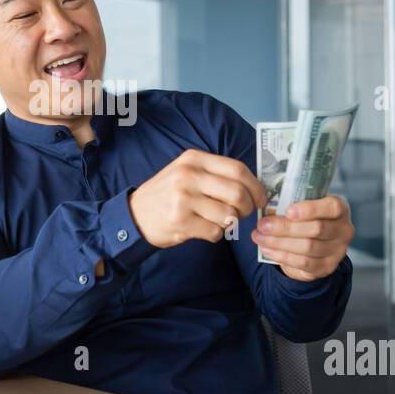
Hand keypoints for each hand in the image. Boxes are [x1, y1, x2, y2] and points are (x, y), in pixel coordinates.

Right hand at [128, 149, 266, 248]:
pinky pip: (215, 231)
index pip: (238, 169)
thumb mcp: (186, 172)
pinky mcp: (180, 221)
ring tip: (217, 221)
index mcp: (193, 159)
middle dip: (247, 207)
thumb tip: (253, 187)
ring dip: (229, 223)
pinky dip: (216, 234)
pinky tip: (203, 229)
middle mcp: (188, 175)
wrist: (134, 216)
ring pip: (228, 214)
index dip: (255, 186)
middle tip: (244, 213)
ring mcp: (183, 198)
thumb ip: (215, 174)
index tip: (260, 198)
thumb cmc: (167, 195)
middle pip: (237, 192)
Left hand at [251, 195, 353, 281]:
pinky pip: (303, 263)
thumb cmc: (306, 221)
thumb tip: (268, 210)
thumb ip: (292, 206)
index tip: (288, 211)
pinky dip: (282, 256)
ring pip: (308, 247)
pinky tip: (267, 250)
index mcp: (340, 209)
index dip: (310, 209)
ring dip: (279, 242)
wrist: (312, 247)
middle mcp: (344, 230)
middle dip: (285, 227)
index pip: (332, 207)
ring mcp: (337, 251)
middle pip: (316, 229)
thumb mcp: (303, 208)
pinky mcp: (326, 267)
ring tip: (259, 237)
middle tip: (262, 225)